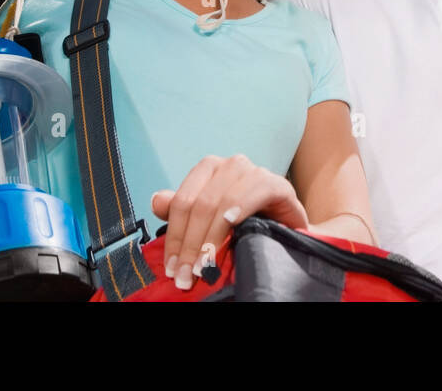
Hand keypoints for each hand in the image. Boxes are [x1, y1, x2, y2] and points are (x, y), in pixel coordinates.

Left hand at [150, 154, 307, 290]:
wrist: (285, 227)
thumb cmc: (244, 223)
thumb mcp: (207, 220)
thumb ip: (181, 210)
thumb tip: (156, 200)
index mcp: (208, 170)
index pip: (182, 202)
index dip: (175, 236)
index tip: (172, 268)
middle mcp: (229, 166)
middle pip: (199, 205)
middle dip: (190, 245)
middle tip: (187, 276)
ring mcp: (253, 172)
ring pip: (222, 202)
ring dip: (210, 238)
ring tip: (205, 267)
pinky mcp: (277, 184)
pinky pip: (255, 192)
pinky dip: (240, 209)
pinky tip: (232, 226)